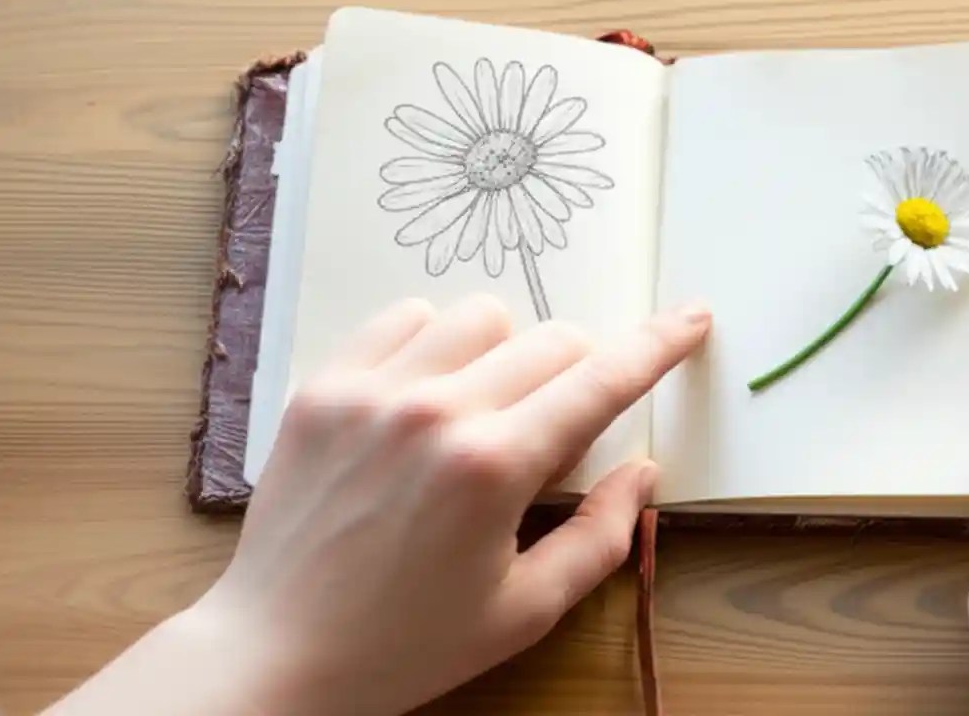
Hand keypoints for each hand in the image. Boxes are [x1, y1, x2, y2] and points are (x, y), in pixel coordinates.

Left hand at [45, 295, 709, 715]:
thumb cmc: (408, 644)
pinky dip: (433, 340)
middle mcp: (435, 411)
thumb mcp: (525, 610)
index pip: (601, 379)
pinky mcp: (323, 387)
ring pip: (479, 316)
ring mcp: (372, 391)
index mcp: (494, 468)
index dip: (659, 345)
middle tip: (558, 429)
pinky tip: (427, 391)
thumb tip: (643, 470)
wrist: (277, 653)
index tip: (692, 318)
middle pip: (550, 339)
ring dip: (507, 352)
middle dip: (580, 373)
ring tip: (486, 408)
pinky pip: (403, 318)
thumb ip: (601, 536)